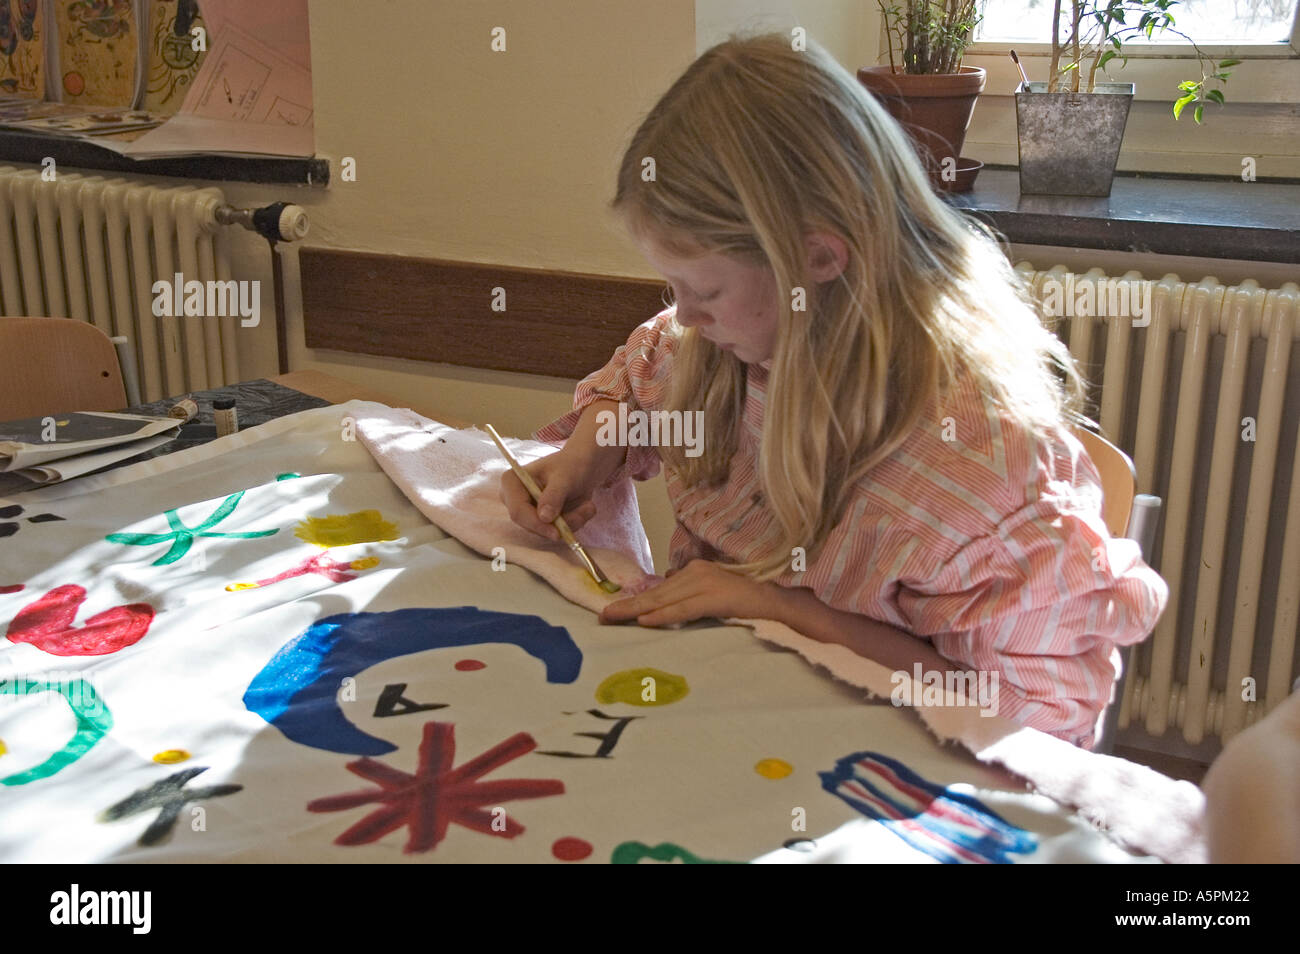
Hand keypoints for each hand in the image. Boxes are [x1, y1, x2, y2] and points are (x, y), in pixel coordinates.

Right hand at [500, 448, 600, 542]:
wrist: (583, 466)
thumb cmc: (571, 465)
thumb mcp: (565, 477)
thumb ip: (554, 496)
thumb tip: (544, 517)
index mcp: (512, 481)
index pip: (518, 510)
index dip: (536, 524)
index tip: (557, 532)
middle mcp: (514, 499)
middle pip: (530, 524)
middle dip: (560, 523)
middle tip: (587, 510)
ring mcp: (527, 511)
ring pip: (546, 530)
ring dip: (571, 522)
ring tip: (589, 505)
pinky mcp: (540, 520)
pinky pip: (555, 531)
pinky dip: (573, 523)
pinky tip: (585, 508)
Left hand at [598, 559, 780, 626]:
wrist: (780, 603)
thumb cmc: (748, 604)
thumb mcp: (713, 596)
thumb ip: (690, 595)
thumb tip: (665, 590)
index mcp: (695, 571)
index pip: (659, 589)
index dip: (634, 601)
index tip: (611, 610)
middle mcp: (697, 572)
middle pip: (656, 593)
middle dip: (628, 606)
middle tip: (602, 616)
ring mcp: (707, 583)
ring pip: (665, 600)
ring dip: (636, 611)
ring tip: (613, 618)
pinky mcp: (717, 597)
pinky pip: (684, 609)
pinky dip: (663, 615)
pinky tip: (645, 621)